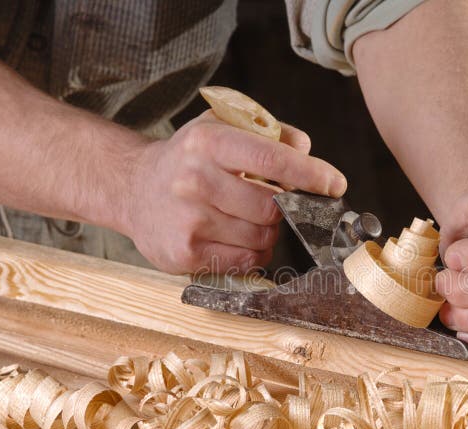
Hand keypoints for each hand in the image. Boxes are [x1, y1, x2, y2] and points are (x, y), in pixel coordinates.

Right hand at [122, 112, 346, 273]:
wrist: (132, 188)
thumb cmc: (188, 158)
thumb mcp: (221, 127)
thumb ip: (269, 133)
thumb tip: (305, 148)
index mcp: (208, 142)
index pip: (272, 160)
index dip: (311, 175)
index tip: (335, 184)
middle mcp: (194, 180)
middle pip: (271, 207)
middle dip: (284, 209)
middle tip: (274, 202)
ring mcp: (188, 220)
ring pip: (262, 238)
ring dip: (269, 232)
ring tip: (247, 218)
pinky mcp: (185, 253)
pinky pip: (246, 261)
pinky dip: (255, 253)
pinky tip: (237, 237)